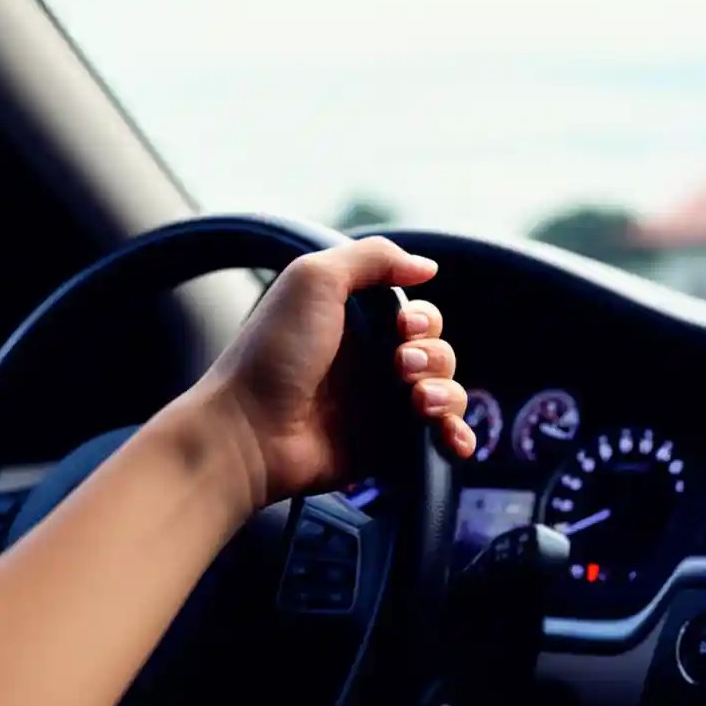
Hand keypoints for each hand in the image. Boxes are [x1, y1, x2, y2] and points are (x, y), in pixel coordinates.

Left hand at [184, 236, 475, 513]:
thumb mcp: (313, 279)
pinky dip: (457, 437)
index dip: (424, 319)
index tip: (403, 325)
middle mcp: (372, 363)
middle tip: (401, 366)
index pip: (418, 315)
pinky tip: (450, 438)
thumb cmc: (273, 353)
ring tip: (417, 402)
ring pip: (445, 394)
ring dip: (445, 394)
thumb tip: (426, 266)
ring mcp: (380, 407)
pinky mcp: (386, 447)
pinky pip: (439, 439)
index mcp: (357, 322)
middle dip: (433, 356)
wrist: (248, 431)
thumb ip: (371, 258)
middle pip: (438, 352)